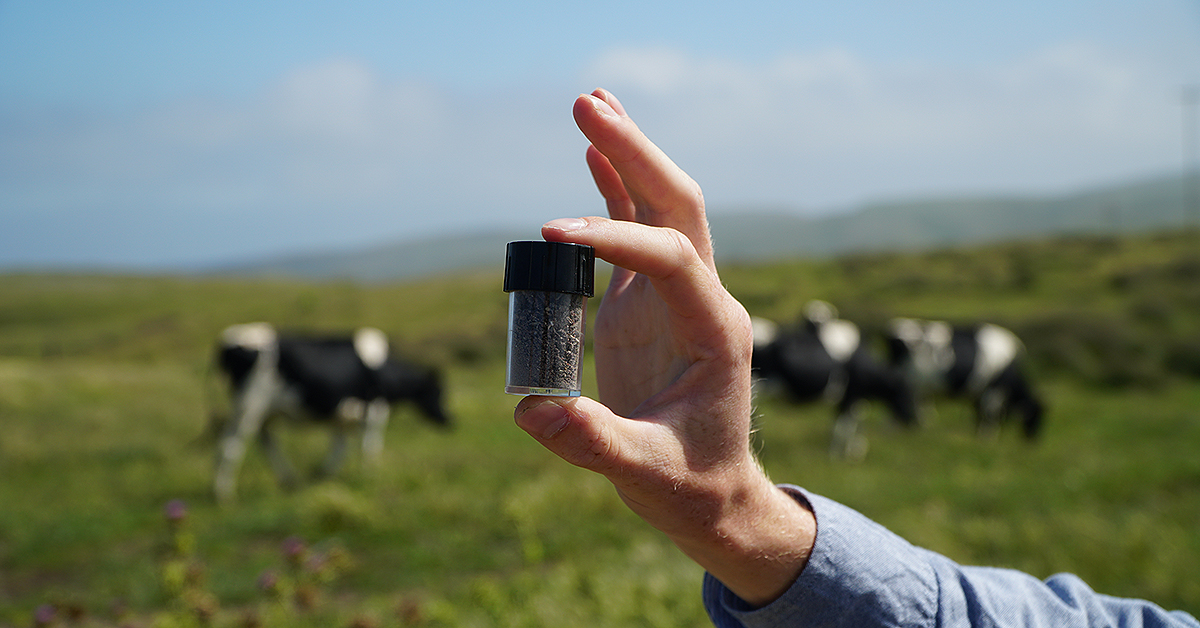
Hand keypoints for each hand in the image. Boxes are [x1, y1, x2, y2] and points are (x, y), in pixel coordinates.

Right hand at [514, 89, 813, 605]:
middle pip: (676, 206)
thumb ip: (594, 441)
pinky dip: (614, 190)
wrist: (711, 494)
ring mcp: (675, 296)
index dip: (614, 238)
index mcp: (715, 330)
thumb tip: (533, 409)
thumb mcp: (646, 472)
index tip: (552, 233)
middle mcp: (702, 300)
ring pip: (659, 208)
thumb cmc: (689, 485)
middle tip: (588, 104)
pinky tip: (591, 154)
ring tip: (590, 103)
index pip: (672, 258)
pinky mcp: (647, 304)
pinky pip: (636, 233)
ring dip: (627, 154)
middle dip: (635, 152)